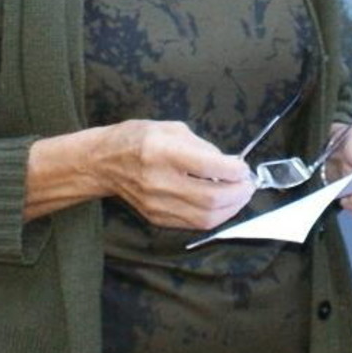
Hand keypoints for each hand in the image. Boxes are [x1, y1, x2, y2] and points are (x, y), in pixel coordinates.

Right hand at [98, 118, 256, 230]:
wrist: (103, 163)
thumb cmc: (139, 138)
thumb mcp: (172, 128)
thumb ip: (203, 147)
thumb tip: (230, 166)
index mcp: (162, 151)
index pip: (208, 166)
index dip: (234, 170)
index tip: (243, 168)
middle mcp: (158, 180)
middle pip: (211, 198)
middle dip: (238, 193)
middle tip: (248, 185)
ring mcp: (156, 203)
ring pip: (205, 217)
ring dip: (231, 208)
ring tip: (239, 196)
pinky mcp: (156, 218)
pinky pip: (194, 223)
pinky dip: (214, 215)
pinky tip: (221, 204)